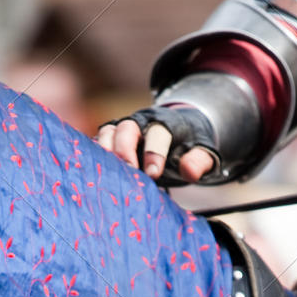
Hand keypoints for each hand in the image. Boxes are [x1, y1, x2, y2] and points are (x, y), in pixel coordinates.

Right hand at [95, 117, 216, 182]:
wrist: (177, 130)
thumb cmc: (189, 146)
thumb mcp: (203, 153)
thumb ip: (199, 161)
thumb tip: (190, 172)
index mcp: (167, 124)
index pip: (158, 134)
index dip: (154, 152)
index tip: (153, 174)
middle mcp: (141, 122)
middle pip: (126, 128)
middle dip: (124, 150)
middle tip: (128, 172)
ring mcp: (122, 129)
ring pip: (107, 133)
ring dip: (104, 151)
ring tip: (105, 173)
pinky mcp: (110, 139)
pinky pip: (96, 143)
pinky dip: (93, 155)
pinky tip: (94, 172)